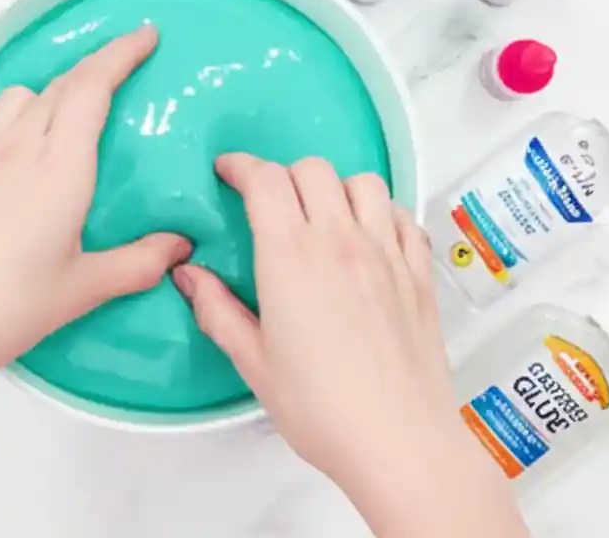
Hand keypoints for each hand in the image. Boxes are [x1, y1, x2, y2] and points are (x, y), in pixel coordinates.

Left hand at [0, 25, 190, 386]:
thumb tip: (180, 247)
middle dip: (91, 78)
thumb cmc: (6, 310)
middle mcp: (13, 145)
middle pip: (58, 87)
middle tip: (114, 87)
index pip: (93, 85)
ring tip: (53, 132)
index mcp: (59, 166)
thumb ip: (140, 262)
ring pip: (12, 100)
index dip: (121, 53)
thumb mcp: (83, 289)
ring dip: (41, 102)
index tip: (144, 36)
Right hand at [173, 154, 525, 536]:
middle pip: (312, 170)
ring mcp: (387, 254)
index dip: (242, 166)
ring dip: (336, 187)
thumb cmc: (325, 411)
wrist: (398, 441)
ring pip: (363, 183)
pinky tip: (370, 235)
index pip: (265, 180)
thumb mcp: (254, 364)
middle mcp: (341, 242)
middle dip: (284, 175)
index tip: (229, 172)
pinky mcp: (418, 273)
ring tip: (322, 213)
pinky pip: (403, 216)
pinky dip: (382, 211)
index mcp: (291, 257)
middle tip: (270, 200)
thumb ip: (218, 311)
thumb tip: (190, 277)